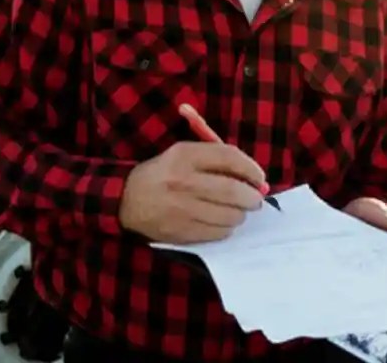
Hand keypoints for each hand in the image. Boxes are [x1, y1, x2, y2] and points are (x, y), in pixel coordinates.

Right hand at [119, 141, 267, 243]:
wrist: (127, 200)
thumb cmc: (163, 173)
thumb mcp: (183, 154)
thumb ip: (217, 160)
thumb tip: (255, 178)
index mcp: (183, 155)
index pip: (228, 157)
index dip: (251, 168)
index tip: (259, 178)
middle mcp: (182, 181)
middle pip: (232, 190)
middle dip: (252, 196)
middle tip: (256, 199)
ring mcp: (182, 209)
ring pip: (228, 215)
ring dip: (241, 214)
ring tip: (238, 211)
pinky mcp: (181, 232)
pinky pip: (217, 233)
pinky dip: (227, 228)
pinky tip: (221, 221)